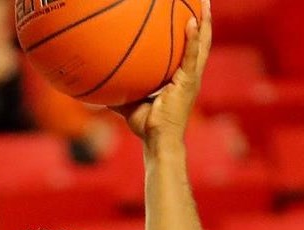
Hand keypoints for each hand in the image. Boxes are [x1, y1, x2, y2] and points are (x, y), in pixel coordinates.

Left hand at [112, 0, 210, 144]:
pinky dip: (193, 38)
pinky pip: (191, 56)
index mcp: (180, 78)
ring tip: (206, 3)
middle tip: (204, 1)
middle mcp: (189, 75)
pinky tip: (192, 21)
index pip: (188, 50)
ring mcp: (191, 79)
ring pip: (202, 44)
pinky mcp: (188, 83)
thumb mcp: (129, 103)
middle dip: (204, 20)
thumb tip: (97, 85)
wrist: (158, 142)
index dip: (191, 32)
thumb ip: (119, 90)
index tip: (190, 13)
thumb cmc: (146, 127)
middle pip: (201, 42)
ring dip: (205, 22)